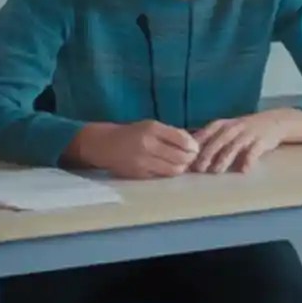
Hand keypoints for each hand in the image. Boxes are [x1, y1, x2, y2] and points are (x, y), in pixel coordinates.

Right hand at [65, 120, 198, 178]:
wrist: (105, 144)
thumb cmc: (133, 134)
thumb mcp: (151, 126)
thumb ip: (171, 133)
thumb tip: (193, 144)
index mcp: (152, 129)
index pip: (182, 140)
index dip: (193, 146)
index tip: (196, 148)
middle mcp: (147, 145)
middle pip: (180, 157)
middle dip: (190, 159)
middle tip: (191, 158)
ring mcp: (143, 161)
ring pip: (173, 170)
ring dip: (182, 168)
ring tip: (182, 164)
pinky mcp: (139, 175)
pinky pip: (162, 176)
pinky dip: (169, 173)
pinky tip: (168, 168)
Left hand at [191, 111, 295, 173]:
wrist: (274, 122)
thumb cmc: (244, 130)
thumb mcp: (225, 130)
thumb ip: (209, 140)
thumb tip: (188, 156)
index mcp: (222, 125)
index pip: (206, 133)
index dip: (195, 145)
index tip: (187, 158)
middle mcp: (233, 128)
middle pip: (218, 141)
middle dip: (207, 154)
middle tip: (199, 168)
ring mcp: (248, 134)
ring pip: (234, 146)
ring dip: (224, 158)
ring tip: (217, 171)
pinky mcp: (261, 141)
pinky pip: (254, 151)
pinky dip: (248, 160)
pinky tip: (244, 171)